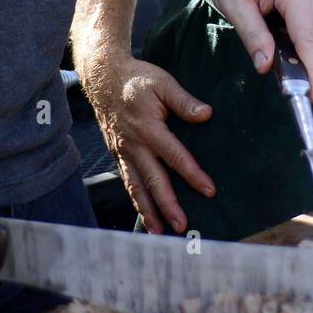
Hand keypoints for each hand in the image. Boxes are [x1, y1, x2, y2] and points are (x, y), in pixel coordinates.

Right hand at [86, 54, 214, 234]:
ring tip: (161, 234)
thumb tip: (207, 114)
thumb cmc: (137, 79)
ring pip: (137, 188)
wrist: (103, 78)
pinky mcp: (118, 156)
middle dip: (168, 206)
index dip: (192, 174)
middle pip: (153, 180)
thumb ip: (184, 100)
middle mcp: (134, 145)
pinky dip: (137, 202)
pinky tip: (146, 217)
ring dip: (149, 212)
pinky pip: (128, 183)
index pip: (174, 156)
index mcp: (148, 128)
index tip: (209, 191)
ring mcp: (123, 153)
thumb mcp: (163, 82)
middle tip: (182, 227)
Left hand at [201, 0, 312, 99]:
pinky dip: (301, 35)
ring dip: (303, 48)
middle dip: (308, 62)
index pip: (312, 40)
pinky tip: (276, 32)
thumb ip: (254, 36)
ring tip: (270, 46)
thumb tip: (268, 67)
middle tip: (277, 72)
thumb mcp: (234, 3)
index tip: (312, 97)